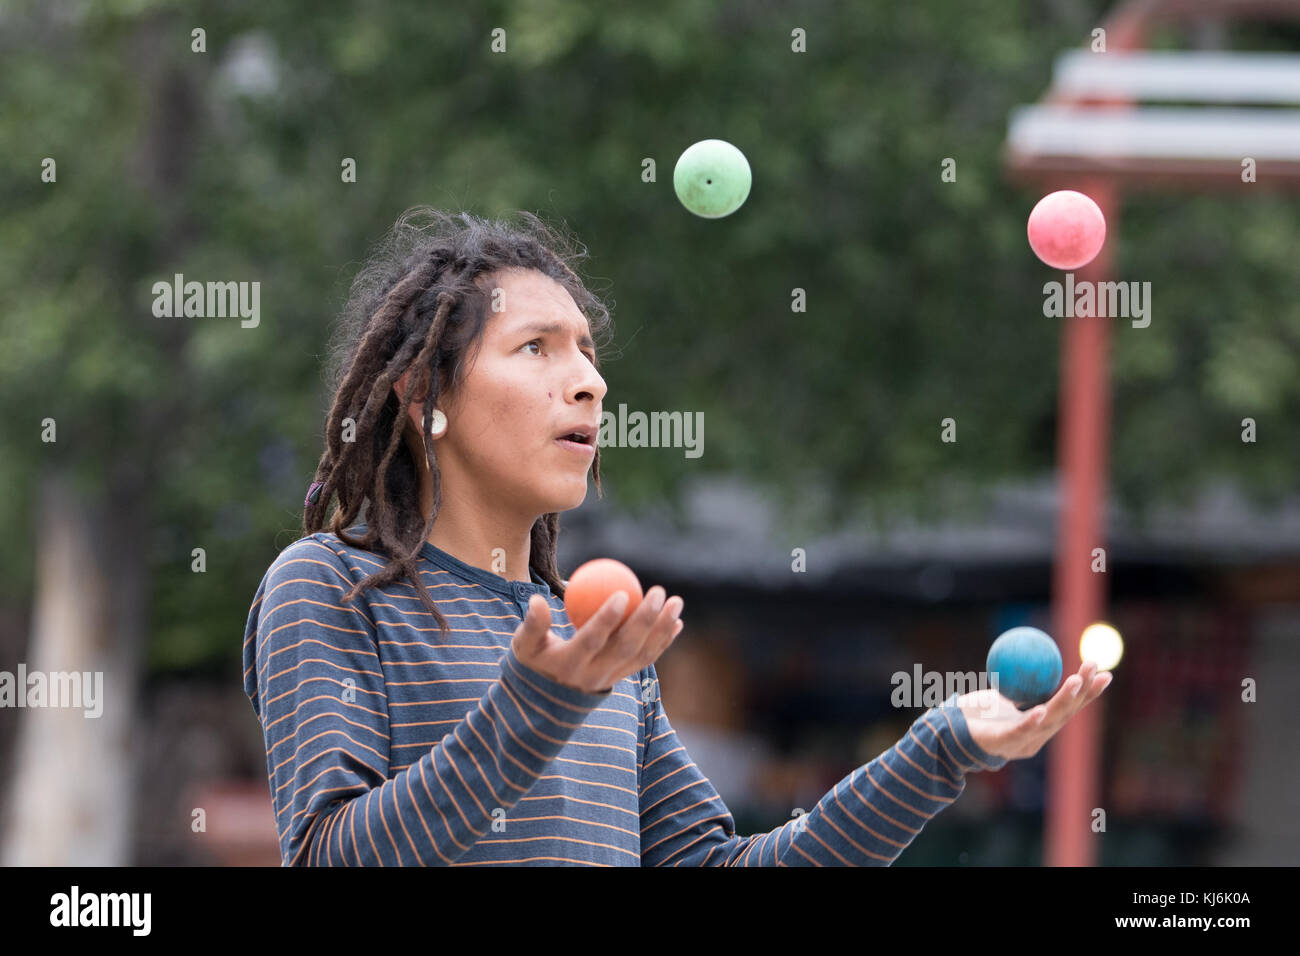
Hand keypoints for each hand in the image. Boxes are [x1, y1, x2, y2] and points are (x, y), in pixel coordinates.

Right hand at [511, 586, 683, 693]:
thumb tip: (537, 600)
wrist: (546, 700)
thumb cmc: (535, 660)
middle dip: (645, 620)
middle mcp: (593, 674)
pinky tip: (677, 622)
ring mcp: (611, 678)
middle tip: (658, 591)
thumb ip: (532, 624)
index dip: (607, 619)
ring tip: (677, 602)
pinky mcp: (622, 678)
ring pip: (642, 655)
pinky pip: (647, 660)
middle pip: (625, 647)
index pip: (591, 640)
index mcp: (569, 664)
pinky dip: (664, 642)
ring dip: (662, 630)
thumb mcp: (524, 645)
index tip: (622, 593)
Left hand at [955, 660, 1111, 760]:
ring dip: (1064, 700)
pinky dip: (1032, 721)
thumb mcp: (1004, 695)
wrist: (947, 733)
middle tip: (1094, 668)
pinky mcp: (1001, 742)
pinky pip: (1019, 730)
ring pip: (1049, 720)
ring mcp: (1021, 742)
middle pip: (1065, 713)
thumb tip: (1039, 657)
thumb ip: (1022, 684)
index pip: (1070, 708)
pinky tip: (1041, 710)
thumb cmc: (976, 714)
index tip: (1105, 673)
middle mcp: (1036, 736)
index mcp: (1040, 726)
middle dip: (1084, 691)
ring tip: (1076, 681)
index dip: (1089, 693)